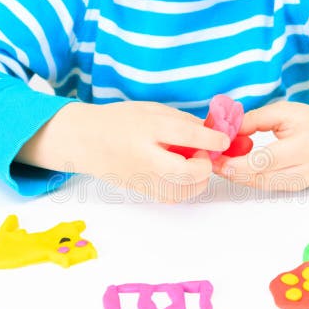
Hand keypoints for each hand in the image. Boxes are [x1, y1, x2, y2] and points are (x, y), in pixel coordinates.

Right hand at [17, 101, 230, 202]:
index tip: (224, 140)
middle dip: (204, 166)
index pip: (185, 136)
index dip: (211, 139)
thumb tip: (215, 133)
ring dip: (198, 180)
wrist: (85, 141)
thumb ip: (184, 122)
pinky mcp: (141, 191)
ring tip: (193, 164)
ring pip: (182, 191)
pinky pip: (173, 197)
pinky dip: (186, 188)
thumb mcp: (152, 110)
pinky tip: (183, 174)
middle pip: (186, 173)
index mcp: (147, 129)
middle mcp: (144, 157)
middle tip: (203, 155)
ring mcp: (141, 178)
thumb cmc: (121, 121)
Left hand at [213, 98, 308, 191]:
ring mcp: (302, 182)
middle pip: (261, 177)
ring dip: (238, 177)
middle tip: (211, 163)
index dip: (237, 162)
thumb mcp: (284, 112)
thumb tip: (226, 130)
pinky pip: (268, 187)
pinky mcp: (298, 189)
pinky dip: (250, 179)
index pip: (265, 160)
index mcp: (304, 146)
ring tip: (220, 165)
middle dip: (233, 172)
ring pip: (262, 185)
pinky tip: (236, 170)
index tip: (216, 156)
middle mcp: (305, 168)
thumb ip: (255, 120)